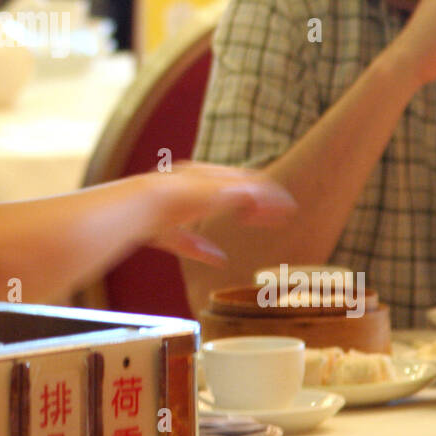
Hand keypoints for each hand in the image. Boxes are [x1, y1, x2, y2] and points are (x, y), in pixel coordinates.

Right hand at [145, 163, 295, 265]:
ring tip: (288, 211)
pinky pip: (259, 190)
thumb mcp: (173, 237)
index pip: (223, 188)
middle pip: (242, 183)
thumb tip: (219, 259)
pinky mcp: (229, 186)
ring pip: (254, 184)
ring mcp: (218, 179)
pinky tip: (285, 209)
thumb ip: (195, 247)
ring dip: (271, 199)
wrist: (147, 203)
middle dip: (260, 199)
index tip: (252, 218)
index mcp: (191, 184)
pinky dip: (272, 200)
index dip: (240, 202)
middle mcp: (207, 176)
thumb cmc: (149, 219)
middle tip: (278, 214)